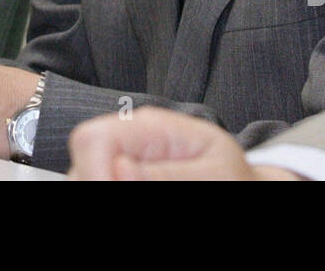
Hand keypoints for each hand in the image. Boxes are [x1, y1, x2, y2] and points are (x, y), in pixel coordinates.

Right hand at [69, 106, 302, 179]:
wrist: (244, 183)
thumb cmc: (236, 178)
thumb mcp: (216, 176)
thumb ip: (169, 174)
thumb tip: (120, 168)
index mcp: (151, 128)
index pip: (92, 138)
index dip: (95, 172)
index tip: (117, 190)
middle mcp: (128, 143)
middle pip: (80, 167)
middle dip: (101, 184)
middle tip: (143, 198)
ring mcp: (121, 164)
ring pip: (84, 179)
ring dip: (108, 188)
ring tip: (157, 190)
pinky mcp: (119, 177)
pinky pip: (98, 182)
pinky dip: (111, 188)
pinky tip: (135, 190)